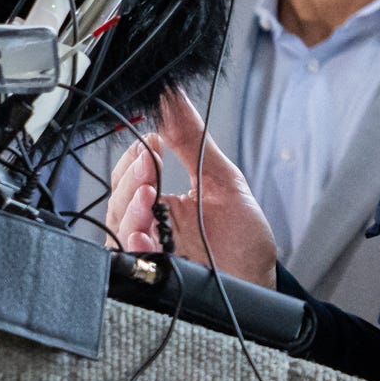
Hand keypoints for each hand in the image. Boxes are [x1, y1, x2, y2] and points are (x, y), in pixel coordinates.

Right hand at [106, 84, 278, 289]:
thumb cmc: (243, 240)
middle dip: (131, 179)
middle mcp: (151, 227)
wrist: (260, 283)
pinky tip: (145, 235)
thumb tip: (174, 96)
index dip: (135, 159)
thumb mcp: (222, 181)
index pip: (132, 176)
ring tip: (149, 196)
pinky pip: (130, 260)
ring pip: (120, 227)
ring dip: (132, 209)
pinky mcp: (153, 275)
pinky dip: (135, 245)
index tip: (152, 143)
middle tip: (149, 166)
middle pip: (120, 199)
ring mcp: (150, 251)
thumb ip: (195, 141)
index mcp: (164, 203)